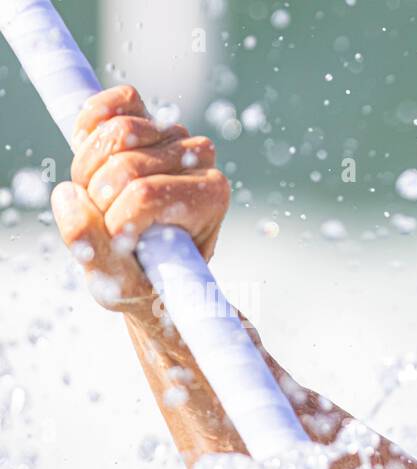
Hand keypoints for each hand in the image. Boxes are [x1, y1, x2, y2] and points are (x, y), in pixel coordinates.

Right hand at [50, 85, 228, 315]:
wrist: (146, 256)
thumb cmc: (142, 271)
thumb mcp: (119, 280)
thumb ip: (93, 246)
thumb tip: (67, 194)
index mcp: (209, 197)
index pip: (143, 196)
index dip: (114, 220)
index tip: (121, 243)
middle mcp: (202, 159)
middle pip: (125, 165)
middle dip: (96, 195)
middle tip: (102, 218)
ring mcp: (175, 134)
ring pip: (117, 133)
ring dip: (87, 168)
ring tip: (97, 194)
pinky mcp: (149, 116)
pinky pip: (119, 100)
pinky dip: (90, 120)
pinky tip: (86, 146)